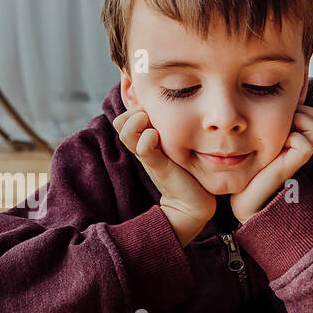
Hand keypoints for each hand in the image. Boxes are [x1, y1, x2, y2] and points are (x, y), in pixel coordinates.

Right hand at [112, 108, 217, 225]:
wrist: (192, 204)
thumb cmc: (187, 172)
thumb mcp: (177, 147)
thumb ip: (173, 131)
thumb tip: (180, 109)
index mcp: (145, 141)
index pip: (124, 117)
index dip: (134, 108)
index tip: (153, 111)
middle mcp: (142, 148)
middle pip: (120, 122)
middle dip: (132, 113)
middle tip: (150, 117)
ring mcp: (148, 158)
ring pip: (126, 133)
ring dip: (137, 123)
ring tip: (153, 128)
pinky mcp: (159, 167)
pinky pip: (143, 148)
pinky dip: (148, 139)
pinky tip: (158, 138)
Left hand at [229, 104, 312, 224]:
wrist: (245, 198)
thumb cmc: (250, 168)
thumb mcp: (262, 138)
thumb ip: (274, 122)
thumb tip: (279, 104)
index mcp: (300, 138)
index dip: (300, 108)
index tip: (277, 119)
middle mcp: (307, 145)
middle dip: (300, 112)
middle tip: (277, 126)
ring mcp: (305, 155)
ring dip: (297, 122)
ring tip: (278, 135)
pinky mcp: (299, 163)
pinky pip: (305, 141)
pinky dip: (291, 138)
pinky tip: (276, 148)